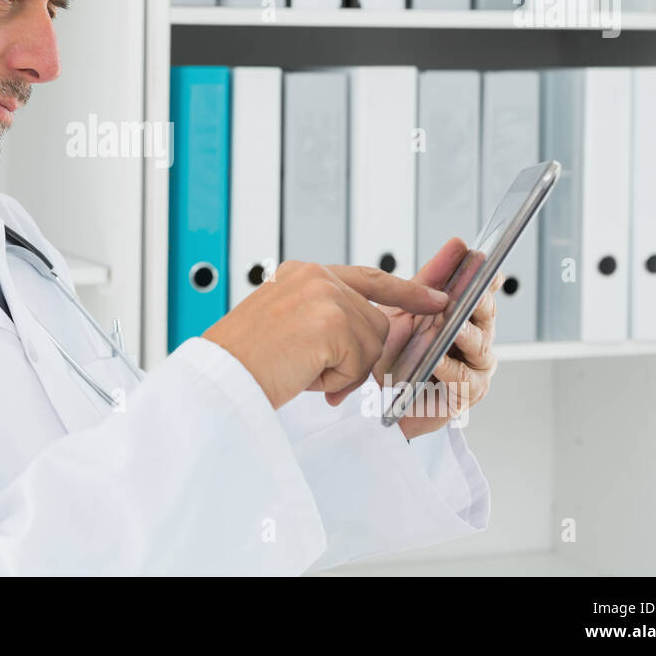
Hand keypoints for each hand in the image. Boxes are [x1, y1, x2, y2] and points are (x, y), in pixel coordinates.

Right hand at [203, 260, 449, 410]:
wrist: (220, 378)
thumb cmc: (244, 362)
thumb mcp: (287, 327)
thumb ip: (327, 320)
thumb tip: (370, 341)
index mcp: (302, 274)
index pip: (368, 277)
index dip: (405, 292)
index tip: (435, 297)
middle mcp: (315, 276)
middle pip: (375, 321)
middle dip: (355, 356)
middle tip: (312, 369)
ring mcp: (325, 295)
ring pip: (372, 345)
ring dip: (342, 371)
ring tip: (300, 369)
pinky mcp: (332, 320)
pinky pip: (361, 364)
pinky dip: (335, 382)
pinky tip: (303, 373)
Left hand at [372, 238, 499, 439]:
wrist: (383, 389)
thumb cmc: (402, 347)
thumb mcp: (410, 304)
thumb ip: (434, 276)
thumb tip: (459, 244)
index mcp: (467, 314)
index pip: (483, 290)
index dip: (485, 277)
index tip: (483, 263)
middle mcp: (477, 339)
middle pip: (485, 315)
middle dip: (478, 302)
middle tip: (472, 291)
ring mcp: (475, 367)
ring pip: (478, 347)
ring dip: (466, 337)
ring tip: (454, 328)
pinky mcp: (466, 395)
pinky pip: (462, 380)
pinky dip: (449, 371)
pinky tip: (437, 361)